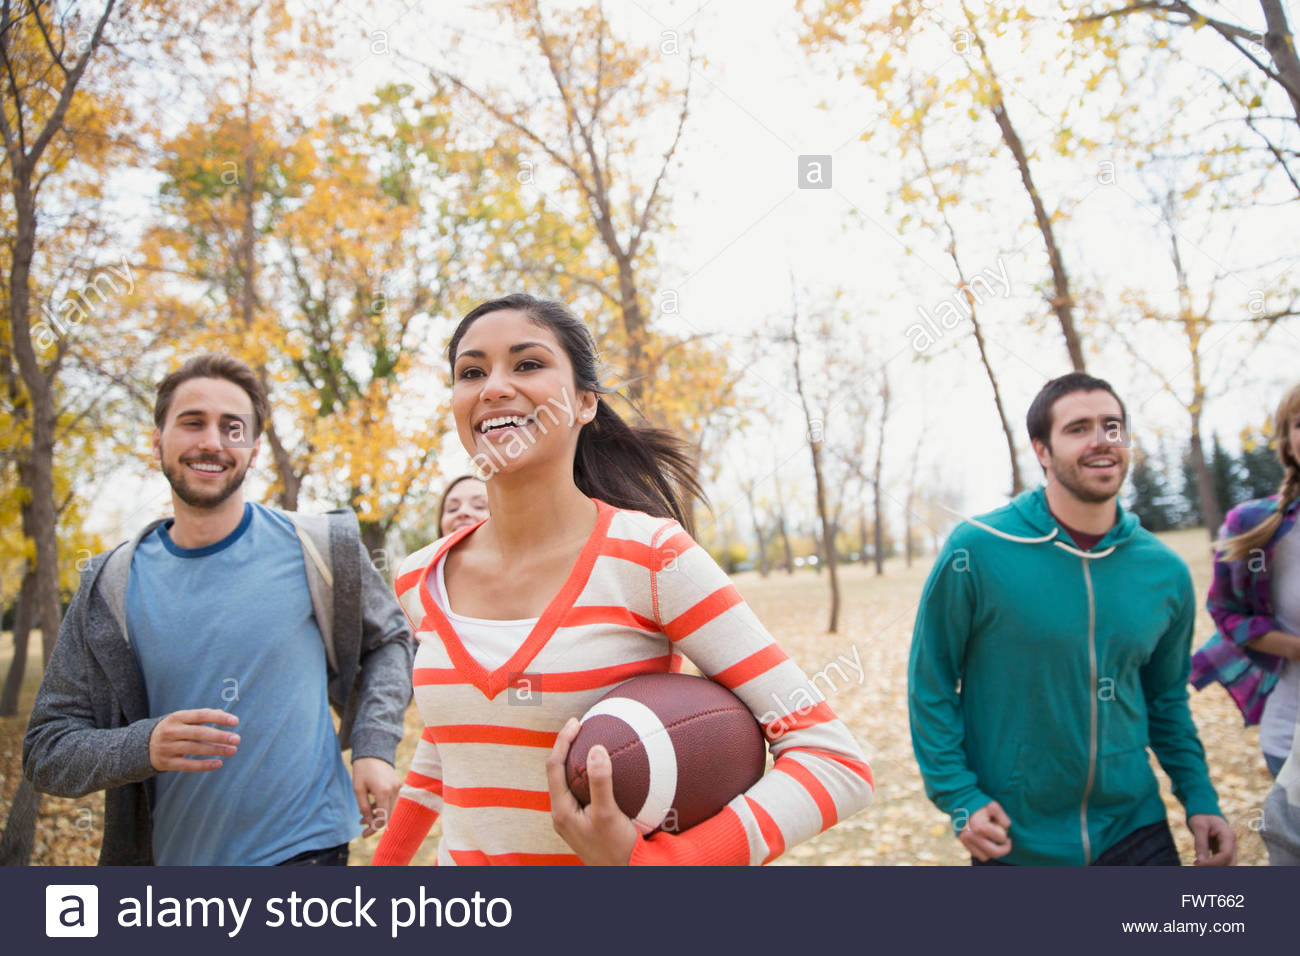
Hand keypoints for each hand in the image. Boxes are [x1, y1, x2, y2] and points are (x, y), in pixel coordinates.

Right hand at [149, 708, 239, 771]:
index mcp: (176, 717)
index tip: (236, 721)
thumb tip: (224, 715)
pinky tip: (218, 763)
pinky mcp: (166, 763)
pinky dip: (204, 765)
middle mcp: (171, 731)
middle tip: (237, 739)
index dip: (219, 718)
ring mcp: (167, 747)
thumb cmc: (172, 730)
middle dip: (220, 736)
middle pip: (199, 733)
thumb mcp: (182, 720)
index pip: (201, 715)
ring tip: (232, 750)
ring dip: (216, 750)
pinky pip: (187, 765)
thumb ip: (203, 717)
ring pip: (195, 749)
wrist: (140, 746)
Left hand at [352, 757, 400, 836]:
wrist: (373, 753)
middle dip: (375, 823)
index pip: (382, 817)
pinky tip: (371, 808)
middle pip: (388, 815)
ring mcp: (397, 787)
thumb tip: (368, 821)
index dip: (374, 828)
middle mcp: (394, 790)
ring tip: (363, 818)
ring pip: (390, 809)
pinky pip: (391, 801)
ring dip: (378, 815)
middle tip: (363, 828)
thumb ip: (364, 807)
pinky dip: (382, 807)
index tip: (364, 834)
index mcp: (383, 791)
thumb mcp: (358, 789)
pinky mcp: (397, 785)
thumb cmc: (363, 770)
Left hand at [546, 717, 637, 864]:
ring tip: (588, 741)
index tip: (576, 722)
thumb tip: (595, 748)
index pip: (553, 766)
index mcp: (561, 810)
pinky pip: (579, 790)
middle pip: (556, 771)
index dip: (562, 741)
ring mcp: (571, 818)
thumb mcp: (608, 814)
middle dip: (566, 746)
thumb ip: (600, 781)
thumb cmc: (615, 849)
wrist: (623, 876)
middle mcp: (561, 813)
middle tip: (580, 726)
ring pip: (567, 781)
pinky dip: (586, 774)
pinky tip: (602, 769)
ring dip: (575, 760)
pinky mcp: (583, 822)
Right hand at [959, 800, 1012, 861]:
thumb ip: (1004, 819)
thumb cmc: (979, 803)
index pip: (1002, 838)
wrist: (960, 800)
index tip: (1000, 824)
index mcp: (980, 827)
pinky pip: (977, 855)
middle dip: (1005, 848)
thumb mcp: (994, 807)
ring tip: (993, 840)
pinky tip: (986, 841)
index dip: (1004, 831)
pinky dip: (984, 851)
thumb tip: (1005, 832)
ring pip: (986, 857)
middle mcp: (971, 836)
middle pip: (995, 853)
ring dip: (992, 850)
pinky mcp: (962, 842)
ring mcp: (965, 840)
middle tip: (1006, 841)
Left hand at [1189, 814, 1235, 864]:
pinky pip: (1221, 862)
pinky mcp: (1222, 851)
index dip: (1213, 862)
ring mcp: (1228, 848)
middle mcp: (1231, 843)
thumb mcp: (1199, 826)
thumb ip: (1200, 843)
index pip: (1225, 854)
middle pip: (1230, 862)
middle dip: (1216, 867)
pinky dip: (1212, 865)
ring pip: (1227, 864)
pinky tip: (1199, 864)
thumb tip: (1200, 861)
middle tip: (1197, 866)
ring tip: (1197, 865)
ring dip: (1214, 867)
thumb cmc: (1201, 816)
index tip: (1197, 863)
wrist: (1204, 811)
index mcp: (1228, 835)